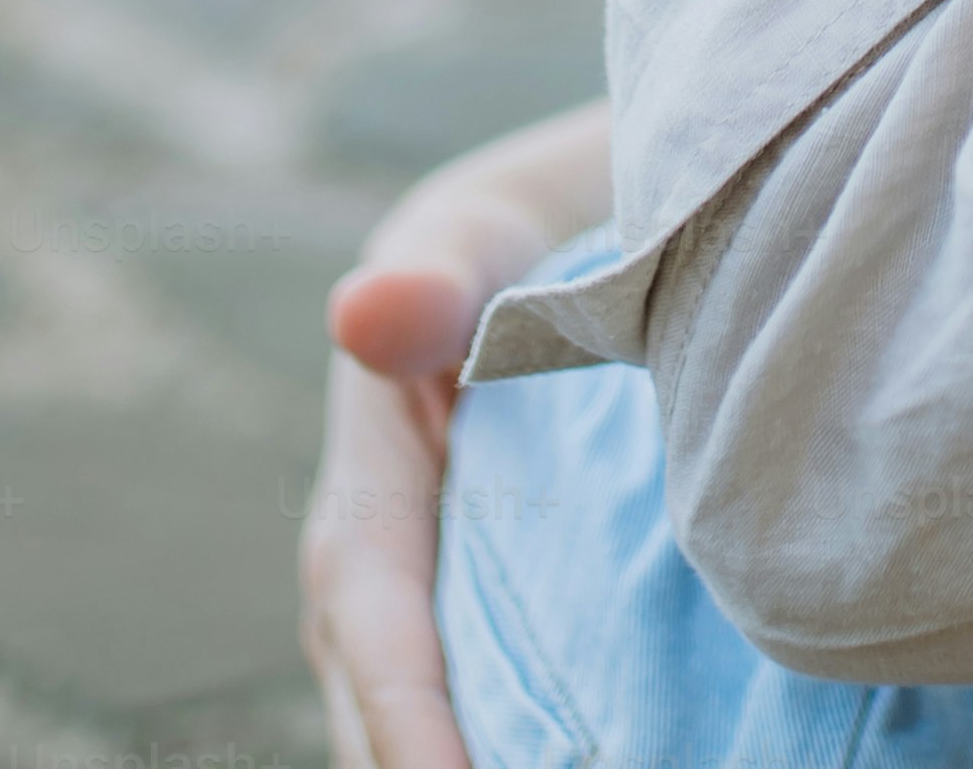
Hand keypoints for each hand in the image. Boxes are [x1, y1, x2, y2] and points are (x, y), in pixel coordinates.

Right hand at [303, 103, 614, 768]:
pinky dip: (529, 755)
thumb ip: (429, 282)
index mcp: (360, 517)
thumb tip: (369, 310)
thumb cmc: (487, 263)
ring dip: (496, 761)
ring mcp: (420, 636)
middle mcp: (369, 603)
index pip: (379, 642)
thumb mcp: (464, 253)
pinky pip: (487, 730)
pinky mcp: (474, 647)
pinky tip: (611, 756)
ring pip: (430, 744)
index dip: (414, 730)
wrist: (505, 279)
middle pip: (391, 729)